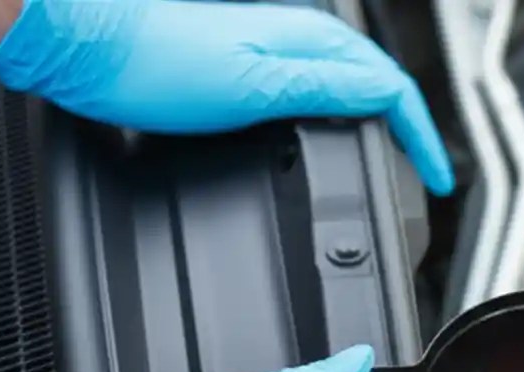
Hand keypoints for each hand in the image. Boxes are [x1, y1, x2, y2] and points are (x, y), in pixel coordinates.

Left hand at [0, 0, 452, 194]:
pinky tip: (333, 134)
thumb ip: (327, 92)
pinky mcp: (248, 64)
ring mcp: (272, 50)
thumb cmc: (156, 65)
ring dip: (379, 122)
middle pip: (379, 85)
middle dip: (410, 129)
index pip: (392, 91)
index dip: (421, 137)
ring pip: (350, 86)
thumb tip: (386, 102)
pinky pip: (318, 89)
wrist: (87, 47)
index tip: (436, 178)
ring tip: (394, 158)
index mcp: (311, 44)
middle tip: (425, 171)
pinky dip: (342, 116)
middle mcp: (298, 40)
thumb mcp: (257, 87)